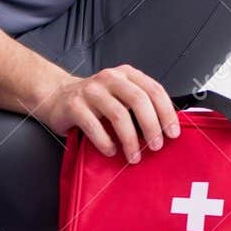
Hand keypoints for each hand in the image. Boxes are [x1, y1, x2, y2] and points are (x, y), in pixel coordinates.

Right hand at [33, 65, 180, 163]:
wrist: (57, 96)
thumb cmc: (95, 101)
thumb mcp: (120, 95)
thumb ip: (140, 105)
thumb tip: (166, 129)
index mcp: (127, 75)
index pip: (154, 90)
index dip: (166, 112)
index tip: (173, 133)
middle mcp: (110, 78)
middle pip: (138, 100)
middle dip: (151, 126)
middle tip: (156, 146)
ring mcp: (91, 91)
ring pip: (118, 114)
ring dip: (130, 139)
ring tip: (134, 156)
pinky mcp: (74, 105)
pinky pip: (94, 126)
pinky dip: (106, 142)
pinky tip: (111, 151)